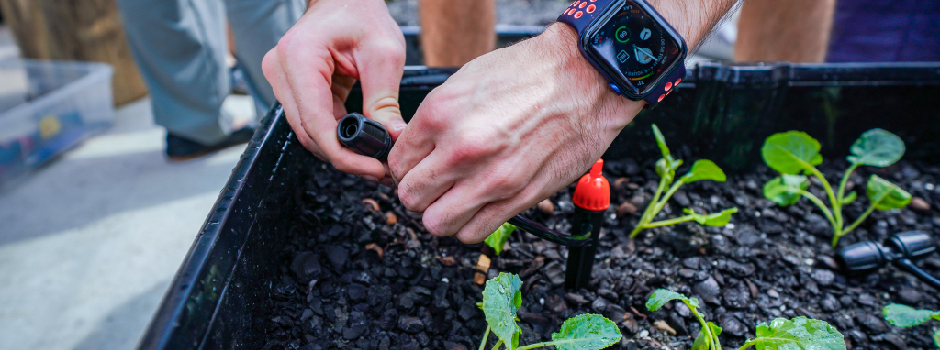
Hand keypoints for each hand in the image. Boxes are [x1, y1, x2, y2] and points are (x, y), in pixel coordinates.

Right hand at [262, 0, 405, 180]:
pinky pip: (312, 120)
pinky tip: (359, 143)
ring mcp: (282, 80)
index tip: (371, 168)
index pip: (315, 121)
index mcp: (300, 58)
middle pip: (308, 132)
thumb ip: (384, 99)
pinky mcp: (292, 87)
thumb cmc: (361, 14)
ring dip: (339, 149)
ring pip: (308, 130)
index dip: (342, 153)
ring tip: (373, 160)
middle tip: (378, 170)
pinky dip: (336, 134)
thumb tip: (392, 139)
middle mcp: (282, 71)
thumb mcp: (383, 54)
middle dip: (344, 156)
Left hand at [388, 24, 643, 243]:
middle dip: (418, 192)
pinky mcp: (519, 198)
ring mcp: (491, 178)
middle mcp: (461, 150)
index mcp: (441, 115)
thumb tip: (415, 148)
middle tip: (433, 183)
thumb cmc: (529, 75)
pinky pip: (474, 232)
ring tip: (455, 197)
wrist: (583, 79)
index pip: (397, 163)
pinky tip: (478, 205)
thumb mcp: (465, 82)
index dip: (404, 167)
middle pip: (411, 198)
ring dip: (442, 214)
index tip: (416, 165)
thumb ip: (434, 120)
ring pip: (437, 223)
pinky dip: (470, 225)